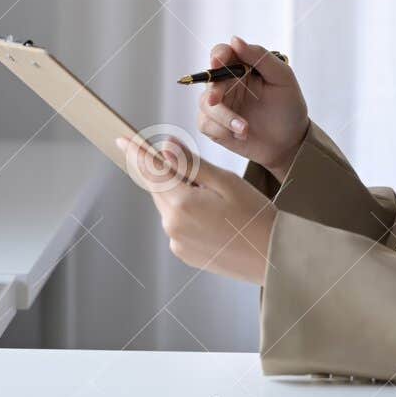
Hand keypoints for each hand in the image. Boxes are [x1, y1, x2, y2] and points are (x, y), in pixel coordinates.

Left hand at [115, 134, 276, 285]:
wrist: (274, 258)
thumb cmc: (256, 218)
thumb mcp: (226, 182)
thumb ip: (191, 164)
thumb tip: (165, 148)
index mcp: (182, 204)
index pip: (152, 170)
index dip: (136, 152)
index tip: (121, 138)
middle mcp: (173, 225)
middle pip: (158, 188)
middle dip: (169, 174)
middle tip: (200, 172)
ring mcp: (177, 242)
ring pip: (169, 206)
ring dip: (181, 194)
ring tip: (218, 199)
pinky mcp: (185, 253)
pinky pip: (178, 224)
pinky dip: (188, 213)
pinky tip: (215, 216)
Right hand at [196, 36, 308, 179]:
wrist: (290, 142)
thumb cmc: (289, 107)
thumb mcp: (282, 78)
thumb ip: (260, 57)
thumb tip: (235, 40)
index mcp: (242, 66)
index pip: (222, 53)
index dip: (218, 56)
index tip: (218, 62)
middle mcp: (227, 83)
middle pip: (209, 79)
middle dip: (213, 91)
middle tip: (216, 101)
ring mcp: (220, 104)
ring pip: (205, 104)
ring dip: (223, 117)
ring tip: (245, 129)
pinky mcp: (215, 125)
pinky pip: (206, 124)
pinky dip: (222, 130)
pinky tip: (241, 135)